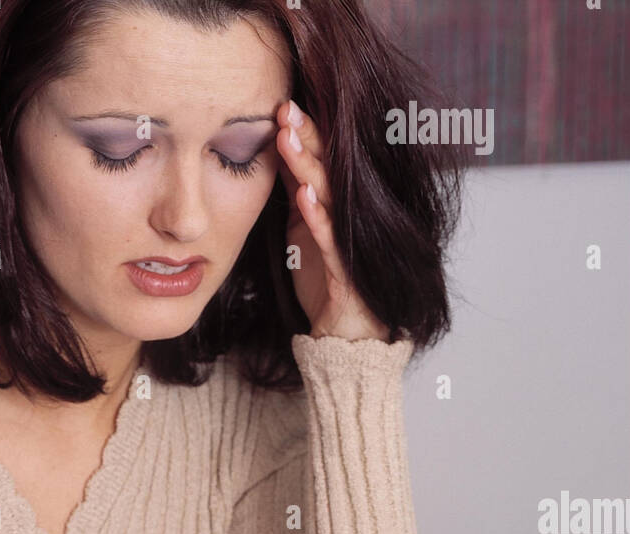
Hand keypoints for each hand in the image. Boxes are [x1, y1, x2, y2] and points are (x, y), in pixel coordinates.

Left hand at [276, 99, 390, 342]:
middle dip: (307, 135)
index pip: (323, 159)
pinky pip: (331, 238)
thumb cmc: (325, 283)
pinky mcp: (345, 268)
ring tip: (288, 137)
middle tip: (285, 106)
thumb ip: (297, 194)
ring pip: (329, 195)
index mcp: (334, 205)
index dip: (305, 131)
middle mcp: (345, 216)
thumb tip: (281, 154)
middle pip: (328, 167)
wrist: (345, 335)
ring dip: (308, 165)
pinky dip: (319, 216)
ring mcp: (348, 240)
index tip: (281, 103)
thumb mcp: (302, 230)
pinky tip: (304, 195)